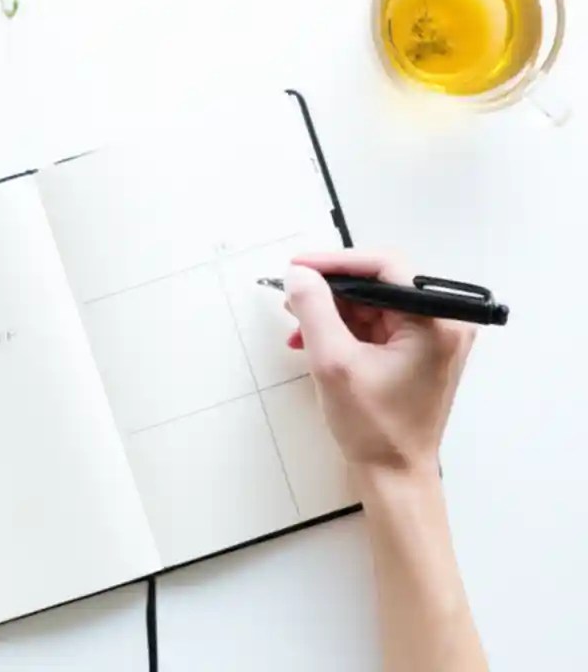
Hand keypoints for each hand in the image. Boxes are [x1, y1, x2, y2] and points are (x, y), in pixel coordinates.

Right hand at [284, 251, 476, 476]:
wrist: (394, 475)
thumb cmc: (373, 427)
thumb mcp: (333, 363)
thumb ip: (314, 310)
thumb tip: (299, 274)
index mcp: (436, 321)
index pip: (385, 267)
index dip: (336, 262)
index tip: (297, 268)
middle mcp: (444, 323)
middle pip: (378, 284)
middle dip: (330, 291)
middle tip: (291, 298)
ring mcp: (434, 338)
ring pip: (373, 305)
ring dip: (332, 313)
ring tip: (297, 328)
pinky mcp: (419, 353)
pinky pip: (376, 326)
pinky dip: (344, 330)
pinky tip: (314, 343)